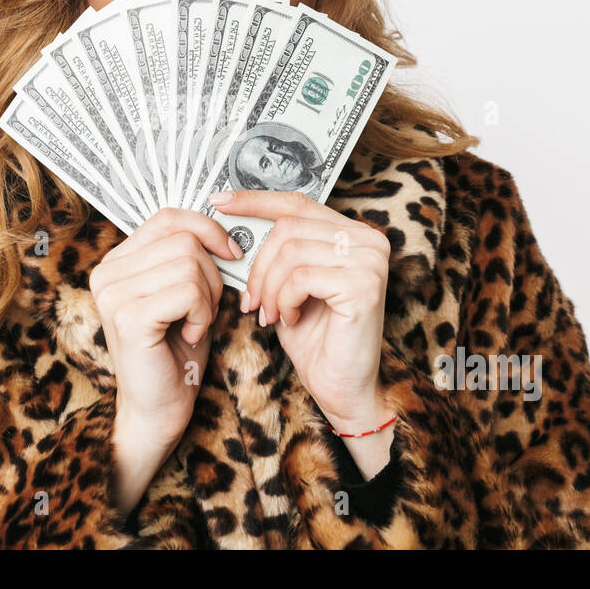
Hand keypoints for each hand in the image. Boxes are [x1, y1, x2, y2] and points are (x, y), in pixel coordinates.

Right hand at [89, 207, 242, 450]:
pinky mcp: (128, 317)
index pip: (168, 217)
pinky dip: (203, 314)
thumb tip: (231, 228)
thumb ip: (194, 256)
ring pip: (189, 264)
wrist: (161, 408)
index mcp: (118, 261)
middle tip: (205, 309)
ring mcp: (112, 294)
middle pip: (184, 239)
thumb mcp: (187, 293)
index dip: (208, 229)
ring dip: (209, 297)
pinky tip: (192, 335)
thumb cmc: (177, 351)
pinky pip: (188, 291)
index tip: (231, 253)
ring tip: (195, 323)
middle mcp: (107, 272)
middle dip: (212, 274)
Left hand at [210, 189, 393, 432]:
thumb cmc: (315, 339)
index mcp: (351, 233)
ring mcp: (370, 260)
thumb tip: (231, 221)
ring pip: (290, 252)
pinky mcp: (364, 284)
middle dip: (259, 266)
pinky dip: (284, 300)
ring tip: (271, 314)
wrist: (341, 387)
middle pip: (288, 227)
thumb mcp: (287, 286)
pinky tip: (290, 319)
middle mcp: (368, 239)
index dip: (256, 201)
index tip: (219, 202)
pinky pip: (301, 277)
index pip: (297, 202)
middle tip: (253, 301)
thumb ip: (275, 252)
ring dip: (269, 288)